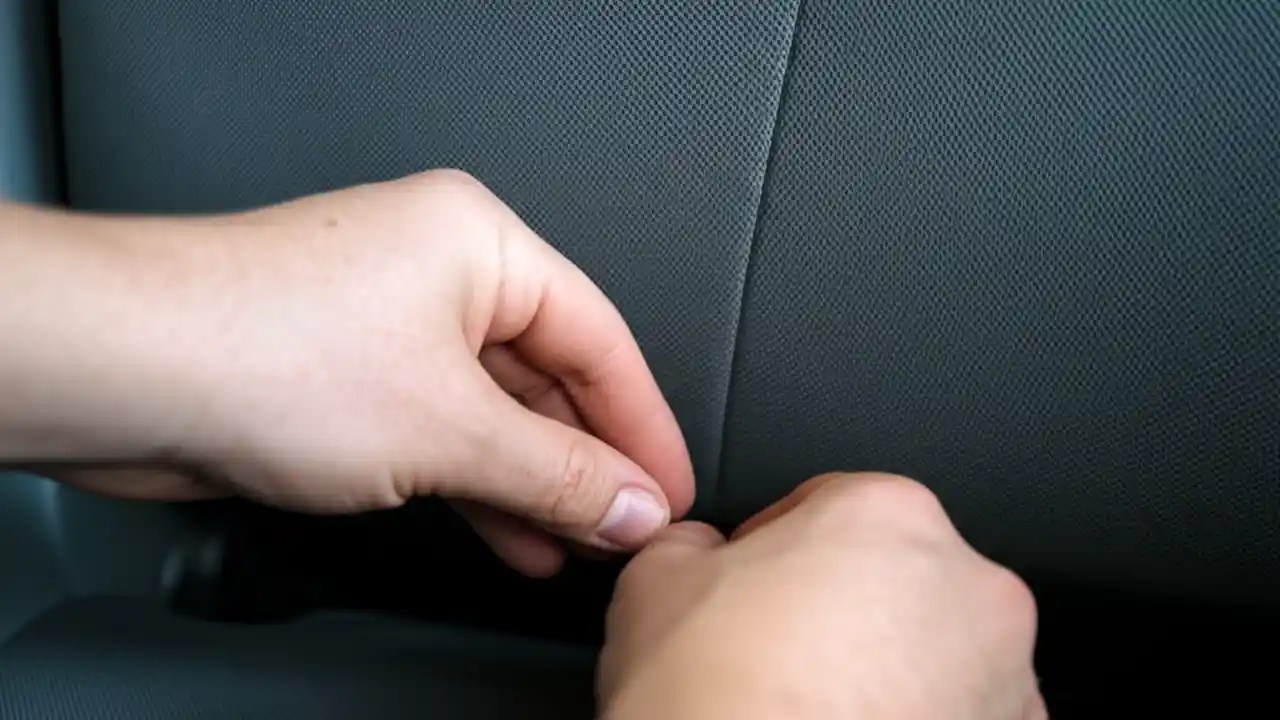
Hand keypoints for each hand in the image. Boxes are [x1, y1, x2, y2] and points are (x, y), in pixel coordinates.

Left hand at [1, 170, 693, 575]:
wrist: (123, 370)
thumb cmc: (262, 348)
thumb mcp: (451, 429)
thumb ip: (556, 474)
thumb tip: (629, 504)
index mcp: (479, 243)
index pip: (598, 339)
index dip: (642, 424)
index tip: (667, 488)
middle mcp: (435, 271)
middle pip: (546, 376)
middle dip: (585, 460)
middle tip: (623, 526)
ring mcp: (386, 321)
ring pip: (490, 410)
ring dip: (532, 482)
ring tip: (572, 545)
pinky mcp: (344, 372)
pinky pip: (437, 429)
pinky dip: (474, 481)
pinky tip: (505, 531)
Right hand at [599, 473, 1044, 718]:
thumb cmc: (716, 706)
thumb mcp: (653, 584)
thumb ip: (691, 542)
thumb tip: (699, 554)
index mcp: (887, 516)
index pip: (827, 506)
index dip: (774, 551)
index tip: (751, 591)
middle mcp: (968, 586)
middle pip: (894, 577)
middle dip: (842, 609)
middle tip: (779, 657)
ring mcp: (1005, 677)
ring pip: (937, 652)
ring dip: (888, 670)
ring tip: (816, 710)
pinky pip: (962, 717)